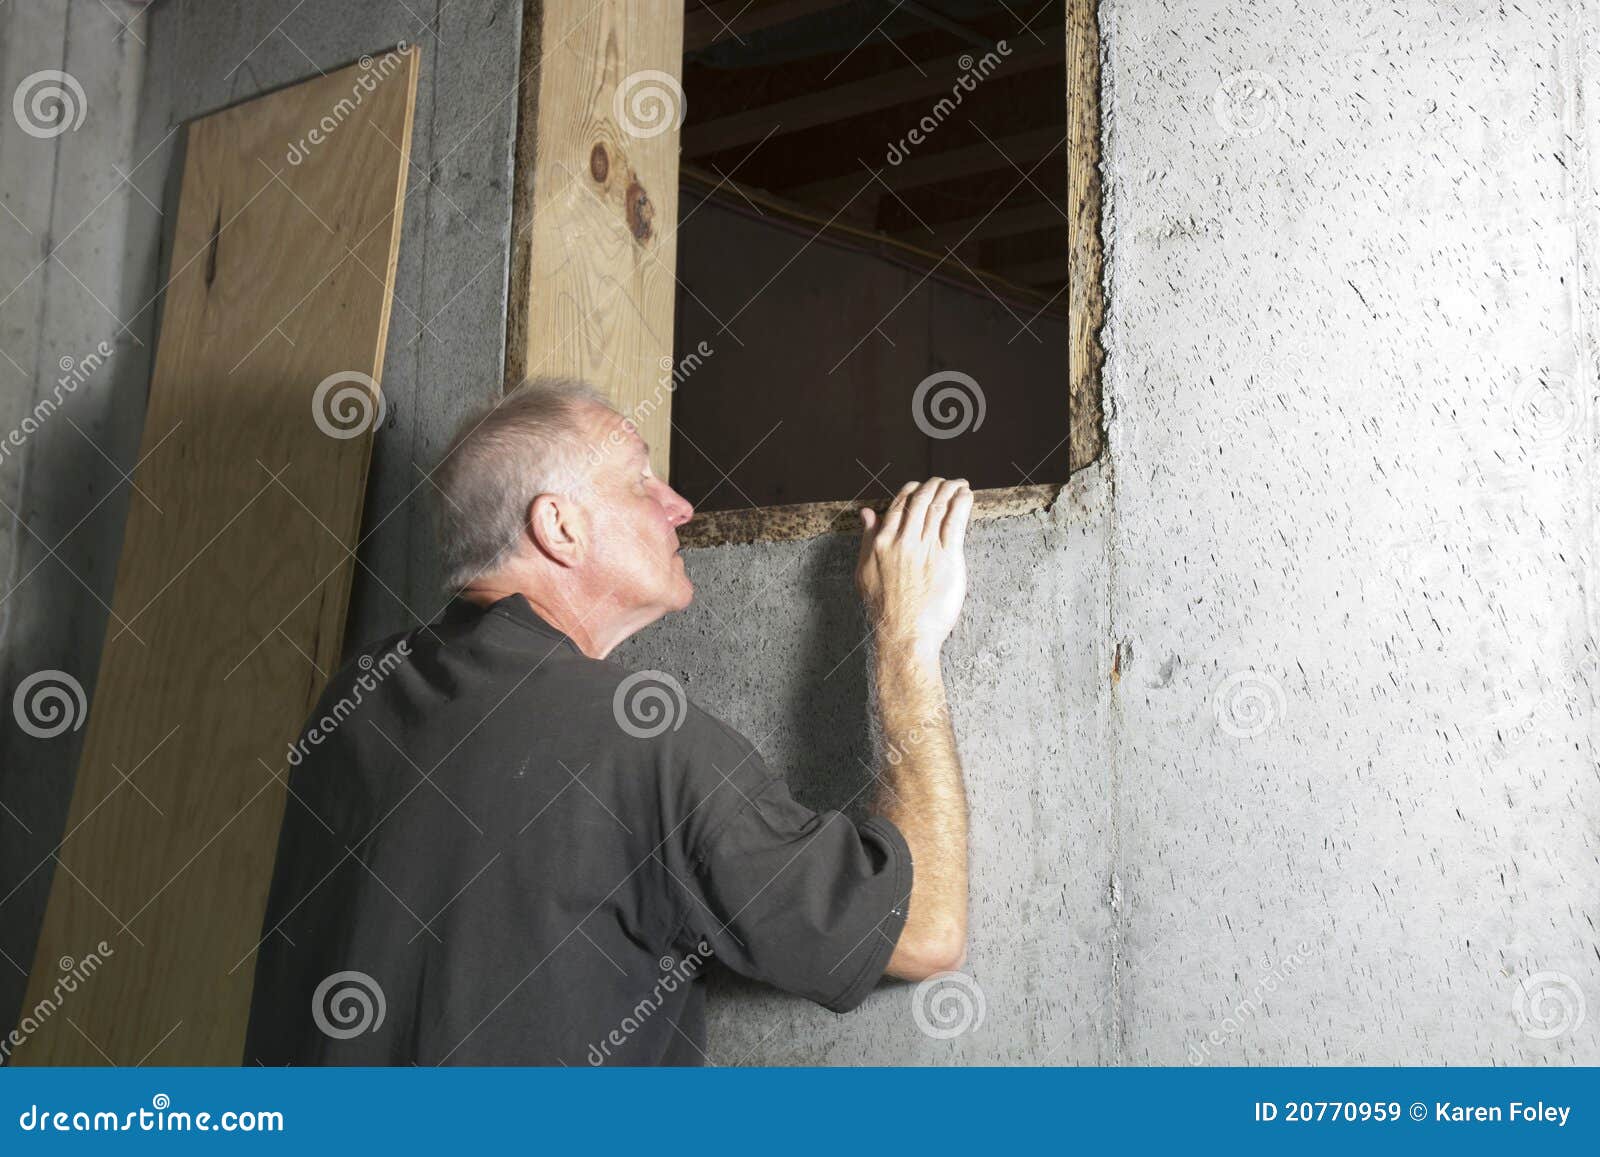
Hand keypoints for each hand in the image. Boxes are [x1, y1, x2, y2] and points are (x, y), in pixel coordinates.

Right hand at [855, 478, 972, 661]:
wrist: (904, 635)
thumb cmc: (884, 610)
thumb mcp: (864, 572)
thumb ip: (868, 539)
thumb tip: (867, 513)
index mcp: (882, 542)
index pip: (899, 504)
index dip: (912, 490)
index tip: (921, 486)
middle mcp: (904, 541)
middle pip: (921, 501)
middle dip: (935, 486)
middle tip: (945, 482)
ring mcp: (926, 548)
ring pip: (939, 507)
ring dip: (951, 490)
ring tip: (959, 484)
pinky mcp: (948, 558)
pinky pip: (955, 522)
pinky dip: (962, 504)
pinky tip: (966, 496)